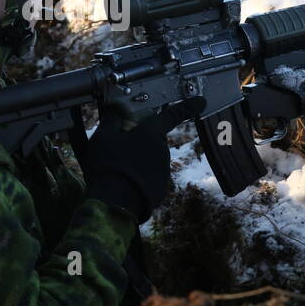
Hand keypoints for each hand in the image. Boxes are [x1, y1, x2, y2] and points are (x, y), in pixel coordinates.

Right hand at [80, 98, 204, 223]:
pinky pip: (150, 177)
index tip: (202, 102)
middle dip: (142, 141)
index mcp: (150, 133)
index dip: (187, 106)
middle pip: (155, 139)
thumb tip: (116, 110)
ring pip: (152, 158)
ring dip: (140, 160)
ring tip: (118, 169)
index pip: (172, 115)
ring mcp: (163, 171)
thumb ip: (111, 120)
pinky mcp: (160, 189)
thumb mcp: (102, 137)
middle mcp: (162, 150)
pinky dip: (141, 177)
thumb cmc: (107, 165)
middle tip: (122, 148)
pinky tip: (124, 182)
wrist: (113, 203)